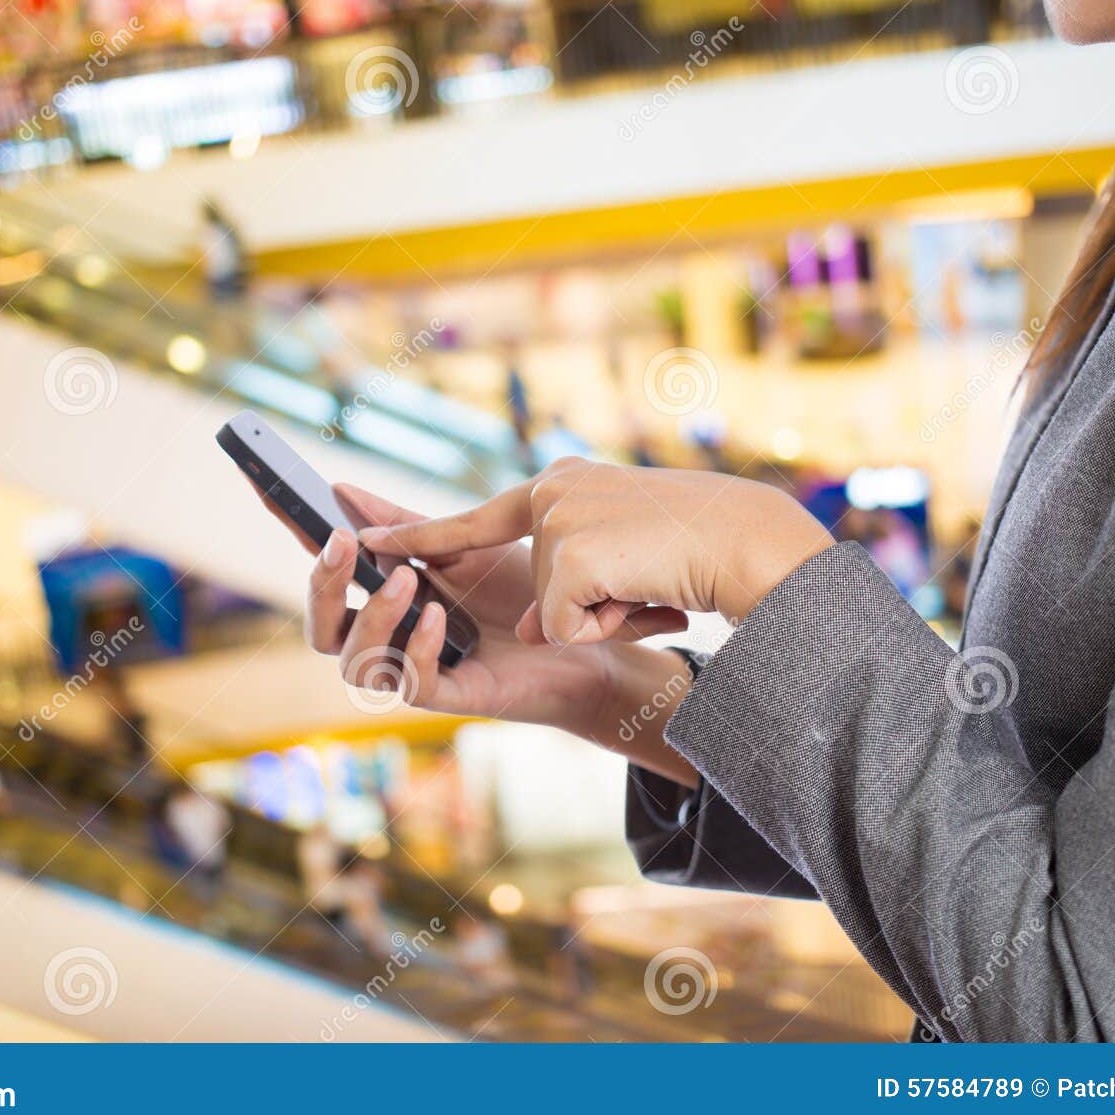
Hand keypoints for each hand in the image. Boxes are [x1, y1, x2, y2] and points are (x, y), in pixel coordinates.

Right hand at [300, 483, 690, 746]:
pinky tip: (438, 617)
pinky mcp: (447, 697)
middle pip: (320, 626)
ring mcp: (412, 671)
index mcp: (381, 598)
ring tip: (408, 578)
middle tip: (343, 543)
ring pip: (354, 662)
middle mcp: (386, 639)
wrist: (584, 638)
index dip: (290, 528)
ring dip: (374, 616)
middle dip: (323, 584)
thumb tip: (340, 488)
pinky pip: (408, 683)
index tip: (262, 480)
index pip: (324, 567)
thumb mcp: (462, 545)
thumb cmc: (520, 593)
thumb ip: (406, 523)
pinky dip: (416, 647)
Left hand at [360, 458, 832, 645]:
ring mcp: (556, 520)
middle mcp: (551, 493)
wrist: (750, 543)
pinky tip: (647, 596)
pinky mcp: (567, 555)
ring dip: (600, 616)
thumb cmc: (698, 554)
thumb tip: (539, 626)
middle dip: (573, 603)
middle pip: (528, 582)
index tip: (364, 533)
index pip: (476, 520)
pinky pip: (570, 627)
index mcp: (561, 487)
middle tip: (631, 578)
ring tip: (647, 585)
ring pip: (552, 610)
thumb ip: (570, 577)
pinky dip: (612, 625)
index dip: (417, 533)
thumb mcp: (622, 561)